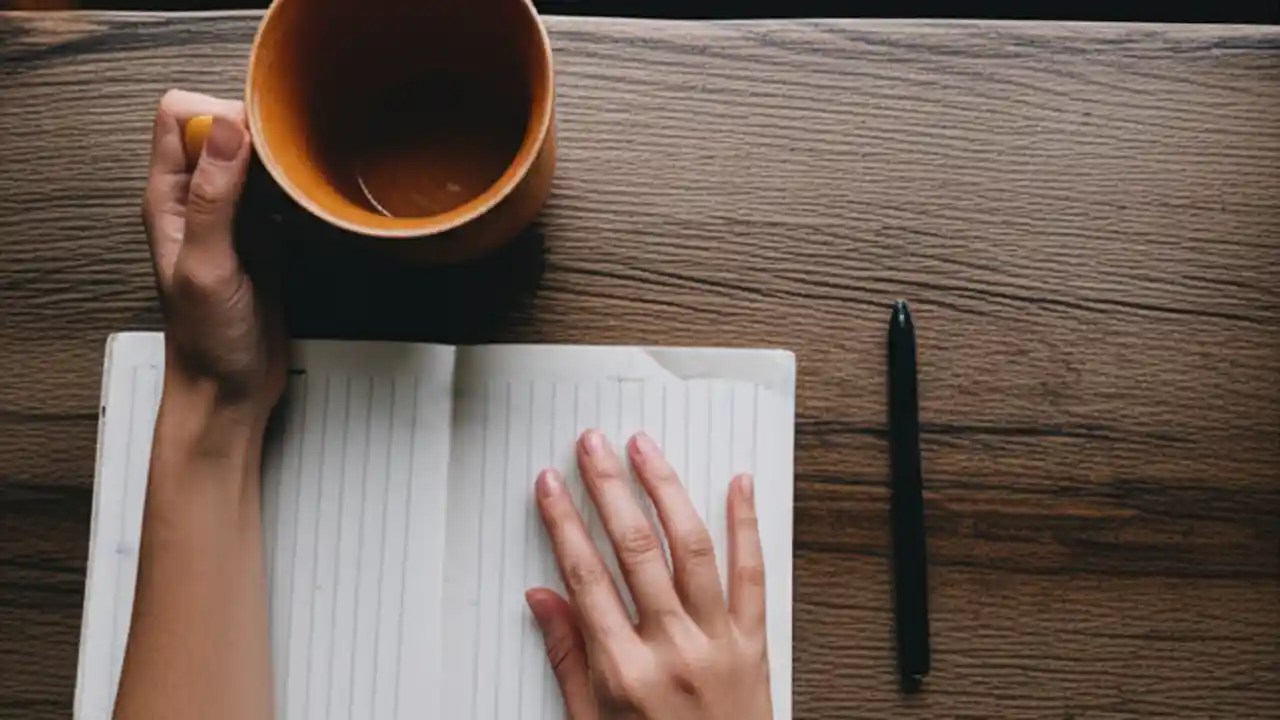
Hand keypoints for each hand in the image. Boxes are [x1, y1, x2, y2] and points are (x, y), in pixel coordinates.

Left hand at [143, 90, 285, 429]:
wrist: (229, 389)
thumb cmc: (206, 341)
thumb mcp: (208, 265)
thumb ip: (213, 197)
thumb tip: (225, 127)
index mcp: (169, 199)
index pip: (181, 116)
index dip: (219, 115)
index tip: (257, 143)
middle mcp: (197, 200)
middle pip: (221, 126)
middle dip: (256, 131)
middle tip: (286, 162)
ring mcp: (231, 217)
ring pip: (253, 156)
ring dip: (279, 158)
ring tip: (302, 179)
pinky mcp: (262, 235)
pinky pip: (277, 190)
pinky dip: (295, 187)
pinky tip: (309, 201)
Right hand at [527, 430, 772, 719]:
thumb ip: (568, 657)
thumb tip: (542, 598)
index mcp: (624, 672)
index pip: (585, 577)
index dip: (564, 523)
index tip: (551, 486)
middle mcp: (672, 649)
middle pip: (633, 549)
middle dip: (609, 488)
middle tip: (592, 446)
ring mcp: (718, 642)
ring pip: (690, 548)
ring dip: (666, 490)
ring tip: (647, 450)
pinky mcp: (755, 642)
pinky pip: (753, 574)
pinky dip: (747, 524)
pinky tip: (739, 484)